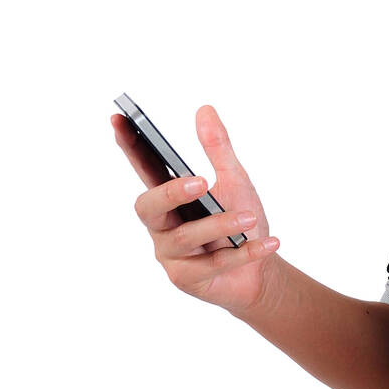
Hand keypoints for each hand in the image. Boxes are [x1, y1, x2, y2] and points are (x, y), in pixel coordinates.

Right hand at [112, 104, 280, 314]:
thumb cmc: (241, 223)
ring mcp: (171, 255)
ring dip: (221, 224)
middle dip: (171, 193)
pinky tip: (269, 242)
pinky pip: (214, 264)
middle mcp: (163, 226)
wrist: (261, 273)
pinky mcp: (188, 280)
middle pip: (148, 208)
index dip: (129, 147)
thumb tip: (204, 109)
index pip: (143, 169)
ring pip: (186, 238)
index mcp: (169, 198)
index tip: (119, 119)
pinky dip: (245, 252)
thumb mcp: (235, 181)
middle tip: (200, 181)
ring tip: (249, 216)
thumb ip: (217, 149)